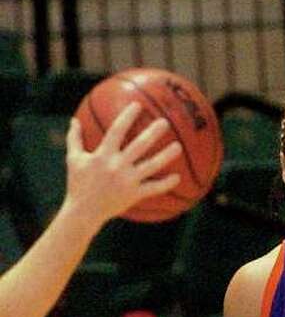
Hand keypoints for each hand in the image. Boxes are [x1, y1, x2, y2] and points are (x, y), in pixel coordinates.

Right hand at [64, 103, 182, 226]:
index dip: (127, 117)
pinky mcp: (134, 194)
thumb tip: (73, 120)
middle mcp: (117, 165)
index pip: (117, 130)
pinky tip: (178, 177)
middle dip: (153, 132)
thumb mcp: (73, 159)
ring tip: (178, 146)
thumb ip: (74, 139)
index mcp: (103, 154)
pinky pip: (153, 188)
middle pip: (139, 145)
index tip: (137, 105)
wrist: (84, 211)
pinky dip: (166, 183)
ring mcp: (127, 180)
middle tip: (165, 122)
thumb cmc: (78, 183)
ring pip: (151, 166)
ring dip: (166, 156)